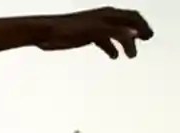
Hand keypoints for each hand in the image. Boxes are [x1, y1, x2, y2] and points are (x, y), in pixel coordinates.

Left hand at [38, 7, 153, 57]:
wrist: (45, 32)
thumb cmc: (67, 29)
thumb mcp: (94, 31)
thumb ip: (114, 31)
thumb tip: (134, 33)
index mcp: (107, 14)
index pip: (131, 17)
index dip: (142, 26)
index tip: (148, 37)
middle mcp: (103, 19)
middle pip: (126, 24)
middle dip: (136, 33)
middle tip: (145, 42)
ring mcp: (94, 27)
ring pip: (115, 33)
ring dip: (124, 43)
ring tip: (130, 55)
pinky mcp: (85, 36)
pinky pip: (103, 41)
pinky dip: (110, 48)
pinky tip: (113, 57)